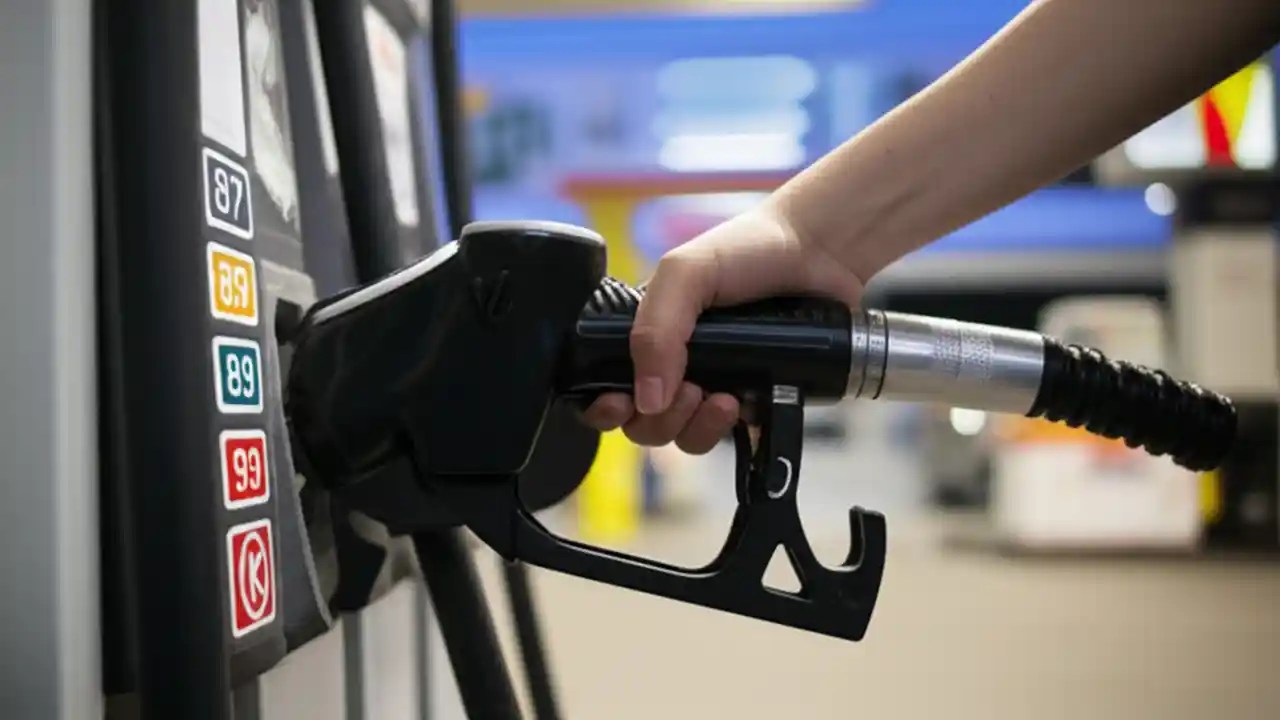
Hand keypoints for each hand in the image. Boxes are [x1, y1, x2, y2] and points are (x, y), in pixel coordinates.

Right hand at [580, 200, 865, 452]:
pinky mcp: (757, 399)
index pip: (607, 386)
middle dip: (659, 421)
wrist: (819, 250)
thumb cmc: (747, 249)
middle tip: (688, 391)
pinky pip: (733, 439)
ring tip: (724, 399)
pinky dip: (731, 431)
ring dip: (695, 428)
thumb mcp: (684, 273)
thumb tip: (646, 400)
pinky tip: (746, 404)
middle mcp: (678, 365)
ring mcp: (718, 385)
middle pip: (645, 424)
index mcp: (649, 334)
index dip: (605, 407)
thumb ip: (654, 331)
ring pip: (685, 438)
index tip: (618, 404)